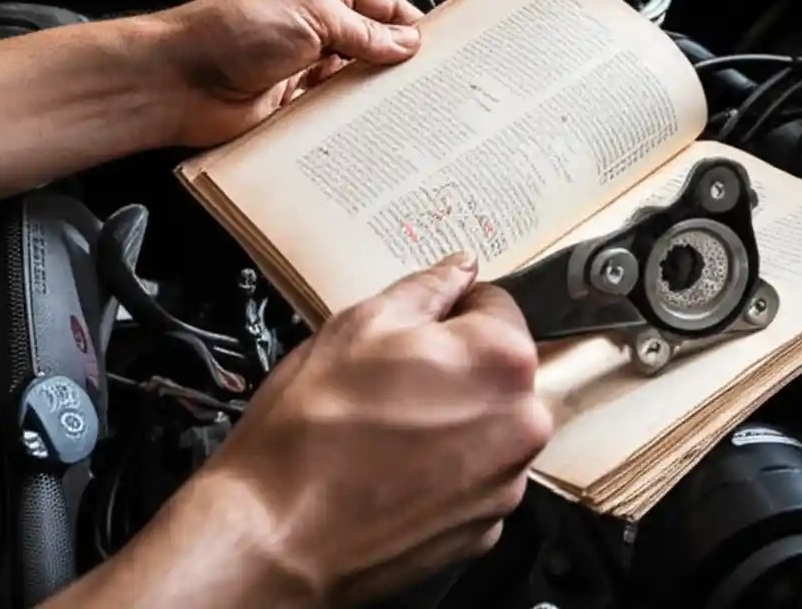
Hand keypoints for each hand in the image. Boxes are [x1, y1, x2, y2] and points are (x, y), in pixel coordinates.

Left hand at [152, 0, 423, 146]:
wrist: (181, 80)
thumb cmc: (235, 31)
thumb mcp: (312, 14)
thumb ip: (364, 31)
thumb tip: (407, 43)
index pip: (384, 8)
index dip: (414, 28)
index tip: (446, 52)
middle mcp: (319, 32)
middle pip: (375, 52)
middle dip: (401, 70)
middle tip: (438, 92)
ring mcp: (308, 72)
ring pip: (357, 89)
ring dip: (376, 102)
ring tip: (415, 119)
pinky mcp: (296, 110)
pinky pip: (334, 118)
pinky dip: (352, 126)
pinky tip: (376, 136)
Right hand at [194, 252, 553, 604]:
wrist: (278, 534)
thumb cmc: (313, 429)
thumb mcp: (359, 325)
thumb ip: (427, 288)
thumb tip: (460, 268)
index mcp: (502, 360)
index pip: (497, 306)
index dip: (448, 312)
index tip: (410, 333)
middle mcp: (522, 424)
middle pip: (497, 372)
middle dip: (453, 369)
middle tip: (388, 383)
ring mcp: (506, 483)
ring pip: (485, 427)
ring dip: (450, 420)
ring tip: (384, 432)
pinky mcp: (484, 527)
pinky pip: (472, 478)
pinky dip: (442, 471)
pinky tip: (392, 471)